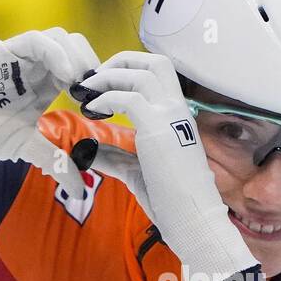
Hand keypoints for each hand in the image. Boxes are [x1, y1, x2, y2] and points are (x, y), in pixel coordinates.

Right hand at [0, 28, 99, 196]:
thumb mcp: (23, 149)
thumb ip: (53, 162)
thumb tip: (80, 191)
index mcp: (44, 88)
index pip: (82, 70)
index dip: (98, 83)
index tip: (103, 108)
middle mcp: (35, 69)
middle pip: (77, 48)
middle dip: (94, 68)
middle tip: (95, 96)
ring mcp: (19, 59)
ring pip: (61, 38)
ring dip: (79, 58)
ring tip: (81, 87)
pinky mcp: (2, 53)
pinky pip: (36, 40)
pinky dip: (56, 53)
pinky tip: (65, 77)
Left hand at [77, 52, 256, 280]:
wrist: (192, 220)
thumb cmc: (172, 201)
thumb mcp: (138, 173)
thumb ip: (116, 158)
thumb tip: (90, 151)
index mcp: (177, 117)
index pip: (159, 74)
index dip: (130, 69)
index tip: (105, 83)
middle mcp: (178, 110)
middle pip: (154, 61)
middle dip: (120, 61)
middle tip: (95, 78)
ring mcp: (171, 117)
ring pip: (142, 72)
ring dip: (109, 76)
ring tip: (88, 91)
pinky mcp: (159, 129)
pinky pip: (129, 98)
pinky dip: (107, 99)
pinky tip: (93, 112)